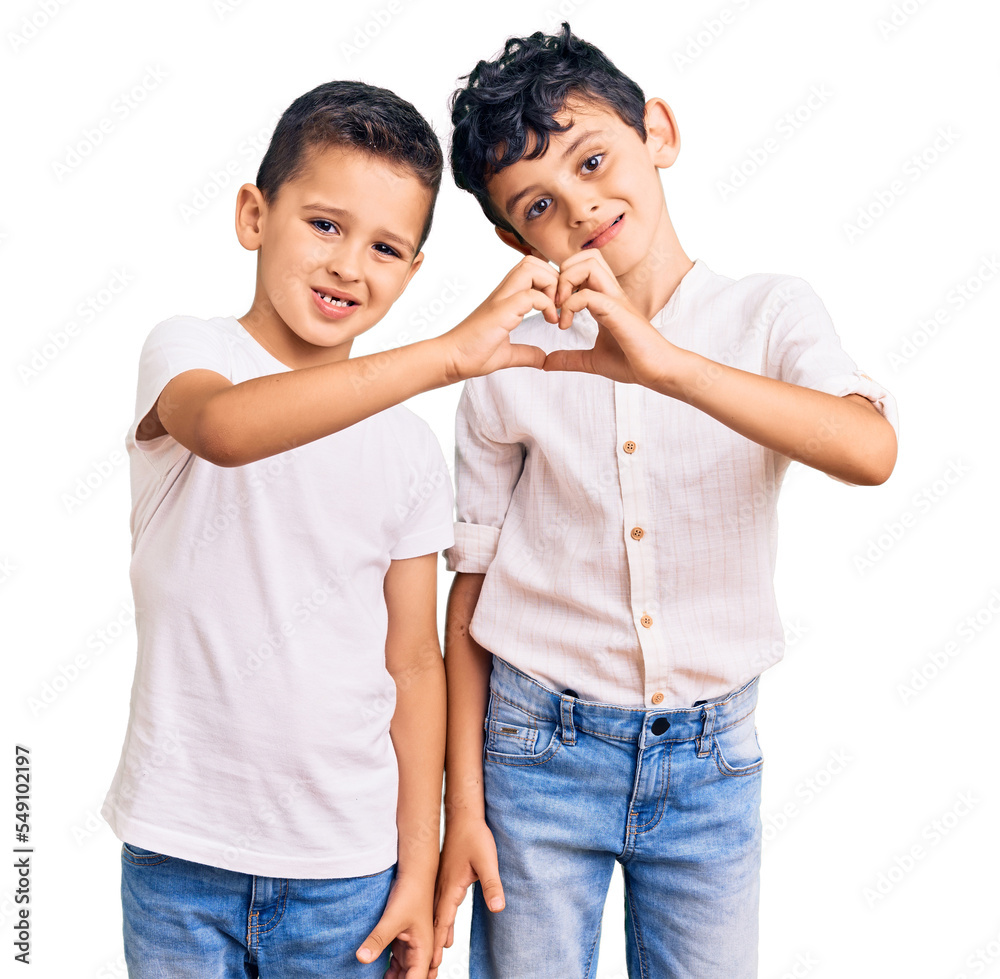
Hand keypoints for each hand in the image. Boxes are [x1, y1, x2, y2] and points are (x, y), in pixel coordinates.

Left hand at [357, 874, 434, 978]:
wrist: (414, 874)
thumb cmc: (412, 892)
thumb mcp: (393, 917)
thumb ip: (378, 939)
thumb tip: (362, 957)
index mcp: (423, 951)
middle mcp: (419, 953)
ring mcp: (411, 949)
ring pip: (403, 976)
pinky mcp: (402, 944)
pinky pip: (396, 967)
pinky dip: (389, 974)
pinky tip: (377, 975)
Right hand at [428, 817, 504, 977]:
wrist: (464, 816)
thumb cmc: (475, 837)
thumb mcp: (487, 861)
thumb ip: (492, 884)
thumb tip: (498, 908)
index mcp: (450, 887)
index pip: (442, 921)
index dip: (438, 942)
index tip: (432, 961)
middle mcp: (442, 886)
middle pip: (435, 921)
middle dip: (433, 943)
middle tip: (431, 965)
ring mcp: (441, 881)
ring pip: (435, 912)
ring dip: (435, 931)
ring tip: (437, 951)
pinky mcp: (444, 876)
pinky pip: (438, 902)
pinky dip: (437, 917)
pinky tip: (440, 921)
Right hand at [439, 256, 557, 382]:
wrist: (451, 360)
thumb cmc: (472, 355)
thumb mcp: (507, 354)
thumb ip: (526, 353)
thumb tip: (544, 359)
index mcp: (505, 298)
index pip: (532, 270)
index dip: (551, 282)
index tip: (557, 309)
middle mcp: (503, 293)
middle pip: (534, 261)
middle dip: (554, 278)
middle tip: (560, 305)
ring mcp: (502, 299)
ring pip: (532, 268)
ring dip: (550, 285)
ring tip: (555, 310)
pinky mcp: (501, 311)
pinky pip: (531, 294)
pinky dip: (547, 305)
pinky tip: (550, 321)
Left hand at [545, 249, 679, 387]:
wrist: (658, 372)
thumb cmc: (632, 362)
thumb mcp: (592, 361)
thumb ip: (569, 359)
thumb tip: (546, 364)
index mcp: (605, 299)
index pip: (584, 266)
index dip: (562, 279)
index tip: (553, 307)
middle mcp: (611, 293)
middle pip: (587, 255)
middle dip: (563, 272)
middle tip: (554, 302)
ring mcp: (615, 300)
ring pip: (589, 264)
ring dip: (566, 282)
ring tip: (559, 308)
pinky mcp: (617, 312)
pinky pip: (588, 294)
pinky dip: (569, 306)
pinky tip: (565, 325)